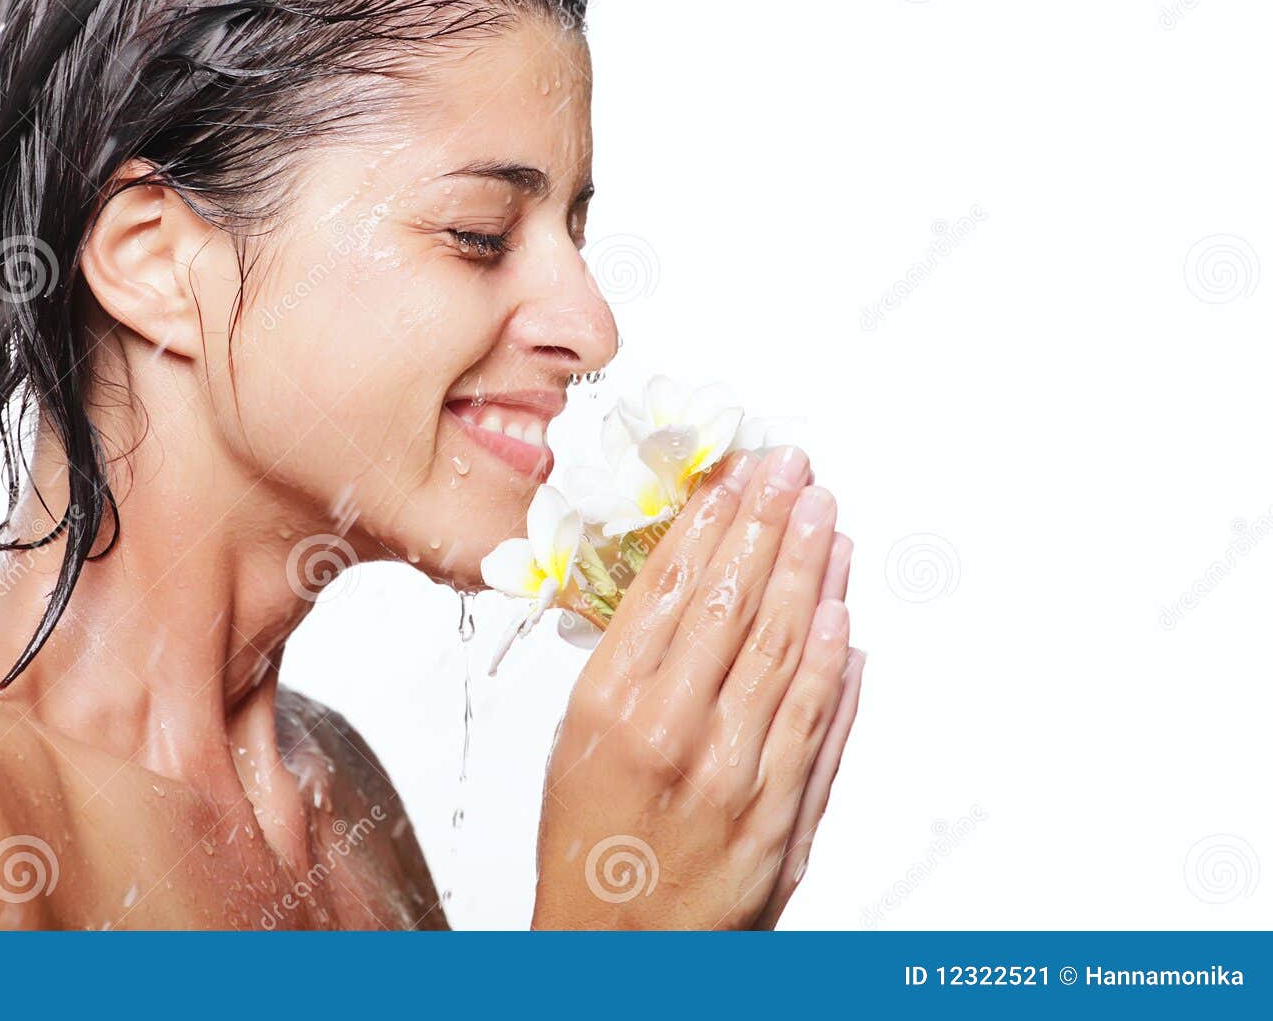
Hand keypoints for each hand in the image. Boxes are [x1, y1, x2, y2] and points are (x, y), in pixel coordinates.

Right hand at [531, 446, 863, 928]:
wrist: (615, 952)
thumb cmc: (588, 847)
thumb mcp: (576, 743)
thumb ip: (631, 668)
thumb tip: (691, 589)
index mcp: (608, 707)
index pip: (670, 588)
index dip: (709, 522)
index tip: (732, 473)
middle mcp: (670, 731)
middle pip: (734, 603)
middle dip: (768, 523)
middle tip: (791, 468)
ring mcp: (731, 774)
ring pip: (786, 650)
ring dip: (812, 574)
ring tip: (825, 517)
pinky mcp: (778, 815)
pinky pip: (816, 721)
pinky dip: (836, 663)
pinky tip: (844, 613)